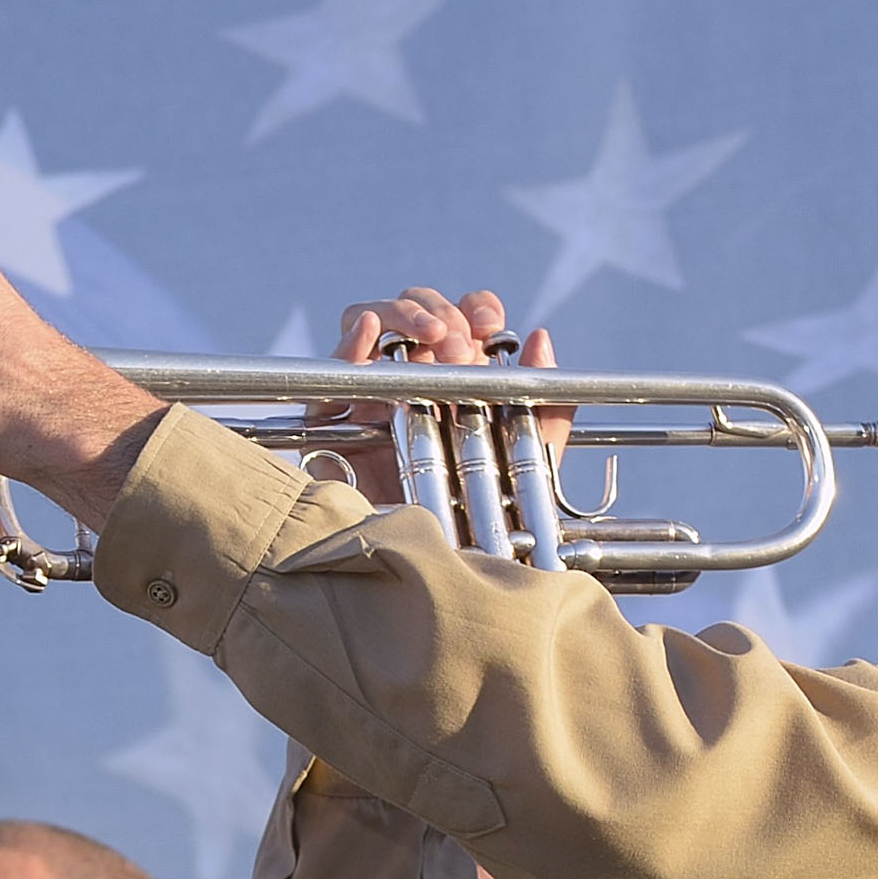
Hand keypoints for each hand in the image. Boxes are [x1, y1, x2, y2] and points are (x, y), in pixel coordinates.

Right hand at [318, 292, 570, 504]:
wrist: (426, 569)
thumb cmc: (474, 523)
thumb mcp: (527, 467)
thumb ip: (545, 410)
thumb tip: (540, 339)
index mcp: (456, 379)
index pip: (462, 318)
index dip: (476, 309)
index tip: (491, 327)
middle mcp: (411, 378)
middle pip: (417, 310)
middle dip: (442, 315)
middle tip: (459, 349)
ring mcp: (370, 393)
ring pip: (372, 321)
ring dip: (403, 315)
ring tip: (429, 337)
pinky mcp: (332, 420)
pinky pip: (333, 370)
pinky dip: (350, 340)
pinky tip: (368, 332)